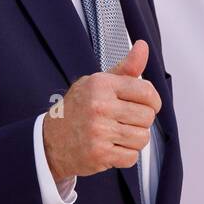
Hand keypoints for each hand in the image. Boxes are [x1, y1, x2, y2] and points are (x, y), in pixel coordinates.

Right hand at [42, 40, 160, 181]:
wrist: (51, 139)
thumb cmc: (79, 108)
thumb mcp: (98, 82)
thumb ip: (125, 68)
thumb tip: (142, 46)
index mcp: (101, 84)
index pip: (147, 92)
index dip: (153, 101)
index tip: (147, 105)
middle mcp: (99, 106)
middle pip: (147, 116)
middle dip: (141, 121)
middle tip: (125, 120)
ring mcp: (99, 131)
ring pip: (142, 138)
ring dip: (134, 139)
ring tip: (117, 134)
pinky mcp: (99, 153)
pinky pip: (131, 157)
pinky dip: (125, 155)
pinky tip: (111, 146)